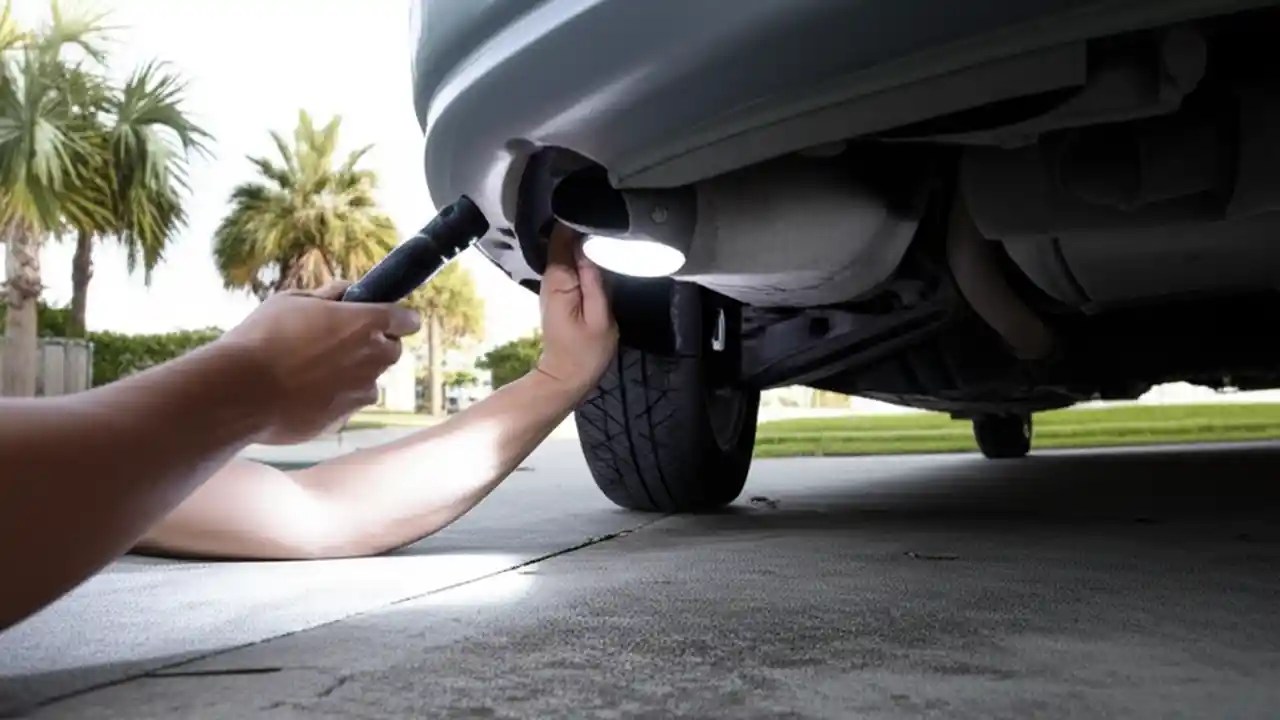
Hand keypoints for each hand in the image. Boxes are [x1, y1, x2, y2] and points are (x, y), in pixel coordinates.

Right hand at [219, 281, 420, 444]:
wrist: (238, 392)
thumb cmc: (262, 339)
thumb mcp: (292, 301)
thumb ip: (328, 297)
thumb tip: (345, 293)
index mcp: (366, 323)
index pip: (408, 319)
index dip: (397, 318)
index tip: (382, 317)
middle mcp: (372, 360)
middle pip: (391, 351)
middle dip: (373, 346)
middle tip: (337, 341)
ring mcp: (359, 393)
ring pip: (367, 381)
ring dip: (351, 375)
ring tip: (310, 371)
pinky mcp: (343, 420)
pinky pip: (345, 405)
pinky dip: (332, 399)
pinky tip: (300, 394)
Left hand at [536, 225, 618, 396]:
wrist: (566, 377)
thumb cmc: (586, 352)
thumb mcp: (600, 317)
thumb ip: (596, 280)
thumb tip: (592, 245)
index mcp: (559, 279)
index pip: (562, 235)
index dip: (580, 221)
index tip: (603, 215)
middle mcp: (551, 276)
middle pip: (565, 239)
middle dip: (585, 229)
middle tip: (614, 224)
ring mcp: (553, 283)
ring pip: (569, 251)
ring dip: (586, 243)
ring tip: (612, 236)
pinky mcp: (560, 290)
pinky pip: (571, 264)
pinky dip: (584, 258)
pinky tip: (602, 256)